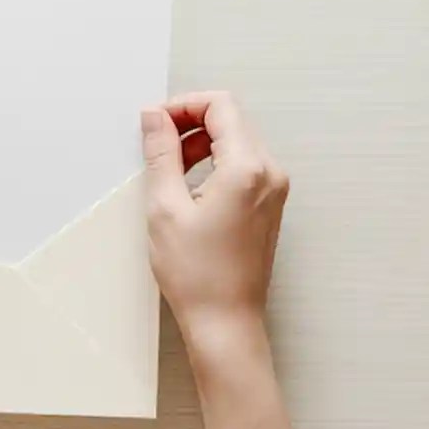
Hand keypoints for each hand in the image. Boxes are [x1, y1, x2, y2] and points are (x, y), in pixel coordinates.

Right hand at [139, 92, 302, 428]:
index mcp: (247, 168)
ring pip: (237, 140)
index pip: (220, 105)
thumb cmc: (197, 275)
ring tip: (168, 168)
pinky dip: (214, 162)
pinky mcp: (269, 204)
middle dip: (190, 121)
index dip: (183, 105)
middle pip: (231, 119)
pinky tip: (188, 187)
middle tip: (156, 143)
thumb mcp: (165, 206)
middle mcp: (269, 173)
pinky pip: (243, 164)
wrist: (225, 323)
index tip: (156, 122)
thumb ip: (160, 153)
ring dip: (201, 142)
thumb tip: (154, 117)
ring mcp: (274, 190)